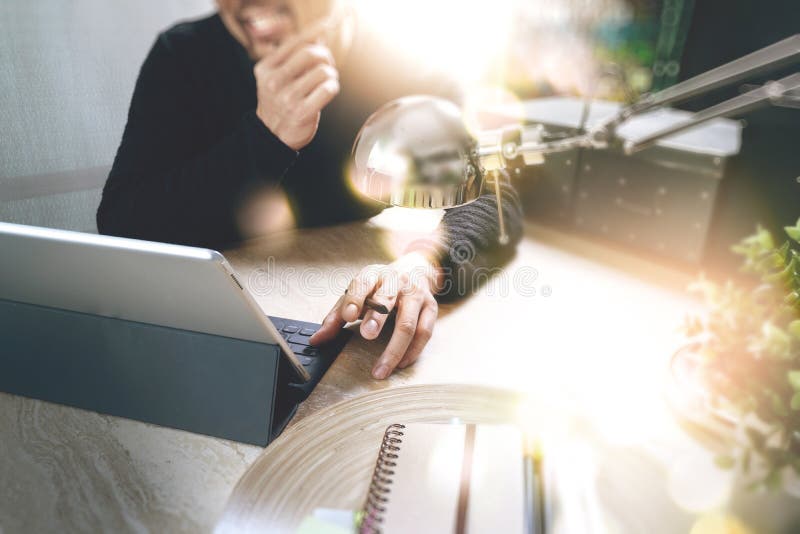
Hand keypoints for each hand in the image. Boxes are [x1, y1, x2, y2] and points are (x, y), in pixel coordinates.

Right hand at [254, 23, 339, 150]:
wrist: (273, 135)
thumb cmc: (281, 101)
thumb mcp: (277, 76)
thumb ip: (293, 56)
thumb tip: (319, 35)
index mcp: (266, 68)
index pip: (294, 42)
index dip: (314, 31)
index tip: (328, 25)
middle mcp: (274, 82)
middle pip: (310, 53)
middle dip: (325, 56)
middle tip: (326, 65)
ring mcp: (287, 98)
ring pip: (322, 71)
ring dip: (331, 74)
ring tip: (327, 81)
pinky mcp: (301, 112)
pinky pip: (327, 89)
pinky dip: (333, 87)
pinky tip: (329, 90)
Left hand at [310, 253, 442, 378]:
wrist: (414, 271)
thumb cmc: (379, 288)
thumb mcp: (356, 295)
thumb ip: (336, 317)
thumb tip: (316, 340)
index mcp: (373, 275)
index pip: (363, 284)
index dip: (355, 299)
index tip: (348, 316)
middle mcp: (396, 282)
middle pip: (387, 299)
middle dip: (378, 318)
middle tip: (367, 335)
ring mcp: (416, 295)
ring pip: (408, 323)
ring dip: (395, 348)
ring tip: (381, 369)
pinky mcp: (431, 308)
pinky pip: (424, 332)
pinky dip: (412, 351)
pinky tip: (400, 363)